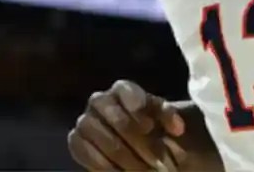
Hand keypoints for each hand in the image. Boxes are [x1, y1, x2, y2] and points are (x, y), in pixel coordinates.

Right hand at [69, 80, 195, 170]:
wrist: (136, 145)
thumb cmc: (154, 127)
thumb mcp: (165, 119)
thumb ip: (169, 117)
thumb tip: (177, 128)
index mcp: (122, 90)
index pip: (126, 91)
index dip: (138, 107)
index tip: (150, 126)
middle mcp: (99, 101)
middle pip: (117, 119)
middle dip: (140, 142)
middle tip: (159, 161)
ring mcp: (85, 121)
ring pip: (102, 138)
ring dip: (127, 159)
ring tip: (146, 171)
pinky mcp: (76, 141)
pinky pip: (86, 153)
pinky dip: (106, 167)